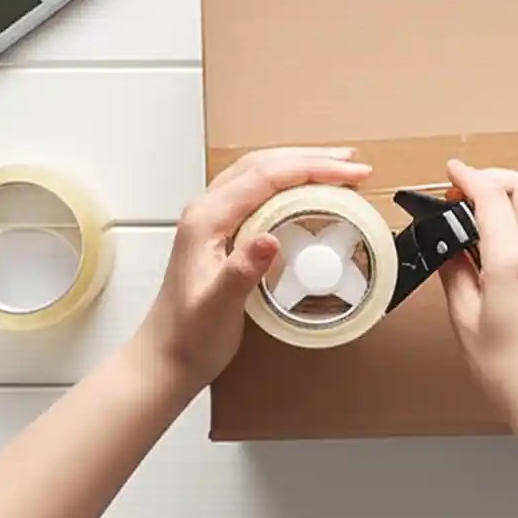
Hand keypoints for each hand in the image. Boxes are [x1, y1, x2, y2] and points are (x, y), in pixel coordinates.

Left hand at [139, 148, 371, 390]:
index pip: (265, 176)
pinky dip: (287, 185)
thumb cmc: (188, 337)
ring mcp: (212, 220)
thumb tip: (271, 239)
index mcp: (206, 220)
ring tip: (337, 168)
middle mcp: (206, 211)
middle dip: (311, 159)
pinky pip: (257, 194)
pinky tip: (305, 193)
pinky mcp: (220, 233)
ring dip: (299, 166)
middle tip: (352, 164)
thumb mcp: (217, 307)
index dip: (312, 169)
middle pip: (263, 165)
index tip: (350, 174)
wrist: (165, 358)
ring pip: (259, 174)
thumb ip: (242, 271)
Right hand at [438, 160, 517, 436]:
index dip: (467, 177)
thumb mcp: (465, 319)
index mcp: (512, 261)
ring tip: (495, 206)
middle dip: (493, 178)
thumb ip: (454, 271)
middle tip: (466, 194)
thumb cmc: (508, 369)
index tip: (452, 173)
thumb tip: (446, 244)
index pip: (491, 195)